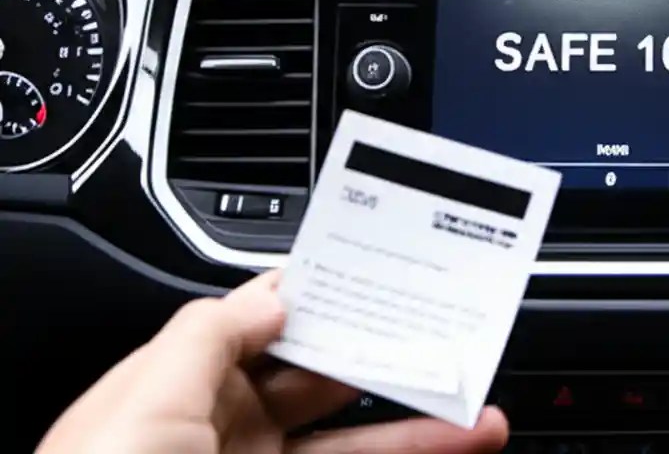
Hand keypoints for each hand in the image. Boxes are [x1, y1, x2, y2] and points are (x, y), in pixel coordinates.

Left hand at [36, 271, 508, 453]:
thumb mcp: (146, 402)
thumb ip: (211, 334)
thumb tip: (277, 294)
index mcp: (184, 385)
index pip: (263, 322)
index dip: (323, 294)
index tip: (383, 275)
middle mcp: (226, 429)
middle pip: (326, 379)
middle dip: (390, 358)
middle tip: (449, 342)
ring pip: (356, 441)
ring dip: (421, 426)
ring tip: (480, 416)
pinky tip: (453, 450)